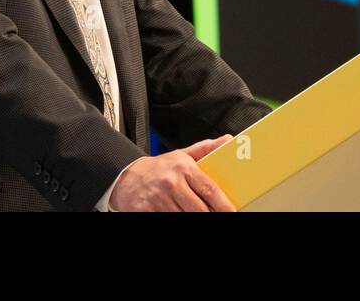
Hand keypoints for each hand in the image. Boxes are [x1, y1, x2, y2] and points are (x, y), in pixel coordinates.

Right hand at [108, 135, 235, 211]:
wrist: (127, 177)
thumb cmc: (159, 167)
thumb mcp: (182, 155)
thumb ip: (205, 149)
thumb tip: (227, 140)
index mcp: (183, 167)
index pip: (209, 189)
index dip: (223, 204)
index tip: (232, 212)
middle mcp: (171, 182)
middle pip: (199, 209)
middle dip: (210, 215)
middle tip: (217, 215)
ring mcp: (158, 198)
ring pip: (184, 216)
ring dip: (192, 218)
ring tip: (197, 212)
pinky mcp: (147, 210)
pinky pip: (168, 219)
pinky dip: (176, 218)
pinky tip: (179, 213)